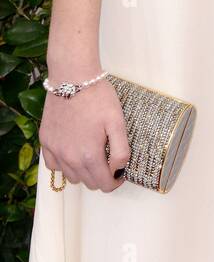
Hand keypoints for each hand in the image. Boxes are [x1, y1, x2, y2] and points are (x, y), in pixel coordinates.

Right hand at [39, 77, 129, 191]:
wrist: (73, 78)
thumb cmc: (98, 97)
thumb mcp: (118, 122)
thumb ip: (121, 151)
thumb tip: (119, 170)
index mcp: (90, 155)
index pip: (104, 184)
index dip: (115, 181)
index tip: (120, 173)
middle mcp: (69, 158)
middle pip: (88, 183)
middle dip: (101, 177)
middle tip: (109, 162)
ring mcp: (55, 151)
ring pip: (71, 177)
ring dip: (83, 172)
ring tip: (93, 155)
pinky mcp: (45, 141)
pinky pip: (53, 165)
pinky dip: (64, 165)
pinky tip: (73, 153)